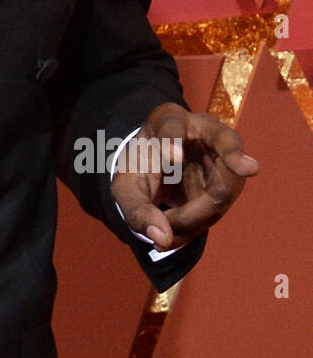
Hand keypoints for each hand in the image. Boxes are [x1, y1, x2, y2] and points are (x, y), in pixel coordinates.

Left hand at [111, 102, 258, 251]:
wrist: (157, 171)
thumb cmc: (140, 170)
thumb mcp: (126, 189)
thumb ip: (137, 210)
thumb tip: (163, 239)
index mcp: (168, 118)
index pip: (172, 124)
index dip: (171, 142)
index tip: (171, 159)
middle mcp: (204, 128)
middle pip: (223, 146)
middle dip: (201, 194)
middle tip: (170, 226)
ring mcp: (225, 153)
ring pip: (228, 184)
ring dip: (198, 218)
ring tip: (165, 231)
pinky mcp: (231, 178)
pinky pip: (222, 204)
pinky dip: (197, 226)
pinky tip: (173, 236)